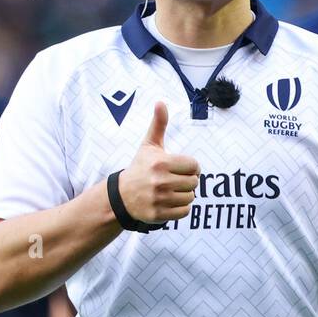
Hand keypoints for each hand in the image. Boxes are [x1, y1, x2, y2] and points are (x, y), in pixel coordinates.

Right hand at [117, 102, 199, 225]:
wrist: (122, 195)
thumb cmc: (140, 168)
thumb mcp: (148, 145)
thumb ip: (158, 124)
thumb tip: (161, 102)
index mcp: (161, 162)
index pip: (195, 166)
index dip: (190, 167)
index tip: (180, 168)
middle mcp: (160, 181)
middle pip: (194, 182)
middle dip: (187, 181)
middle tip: (174, 180)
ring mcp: (159, 199)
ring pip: (191, 197)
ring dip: (184, 195)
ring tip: (171, 191)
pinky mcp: (158, 214)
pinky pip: (184, 212)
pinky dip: (180, 208)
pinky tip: (169, 202)